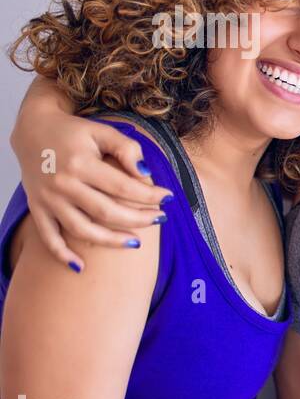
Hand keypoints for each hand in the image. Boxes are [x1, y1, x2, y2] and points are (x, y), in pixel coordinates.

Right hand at [10, 114, 173, 272]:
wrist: (32, 130)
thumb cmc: (74, 132)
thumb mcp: (102, 131)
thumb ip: (126, 149)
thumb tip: (147, 173)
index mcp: (80, 164)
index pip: (122, 187)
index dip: (149, 196)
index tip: (168, 198)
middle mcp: (62, 184)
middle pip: (106, 212)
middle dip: (138, 220)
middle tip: (160, 219)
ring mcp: (47, 199)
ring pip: (81, 229)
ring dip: (110, 240)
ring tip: (136, 243)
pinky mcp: (36, 208)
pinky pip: (48, 237)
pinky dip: (62, 254)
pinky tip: (81, 267)